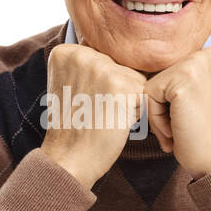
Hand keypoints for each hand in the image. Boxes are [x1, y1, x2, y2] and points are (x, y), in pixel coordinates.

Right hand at [39, 43, 147, 189]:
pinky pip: (143, 93)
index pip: (106, 57)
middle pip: (121, 66)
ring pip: (135, 78)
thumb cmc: (74, 127)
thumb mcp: (70, 86)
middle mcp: (81, 54)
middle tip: (94, 110)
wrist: (69, 158)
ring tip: (104, 115)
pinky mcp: (120, 85)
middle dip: (117, 90)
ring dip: (128, 100)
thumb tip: (124, 54)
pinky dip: (136, 111)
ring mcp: (100, 68)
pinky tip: (115, 121)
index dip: (102, 83)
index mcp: (66, 52)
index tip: (83, 100)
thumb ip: (88, 65)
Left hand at [142, 47, 210, 179]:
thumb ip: (180, 79)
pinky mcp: (183, 79)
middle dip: (163, 108)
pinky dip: (156, 120)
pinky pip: (148, 95)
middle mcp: (208, 55)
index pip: (168, 72)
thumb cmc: (203, 135)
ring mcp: (197, 64)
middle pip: (159, 78)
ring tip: (179, 130)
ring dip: (158, 115)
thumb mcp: (197, 96)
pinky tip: (176, 132)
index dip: (170, 101)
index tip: (186, 120)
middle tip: (182, 128)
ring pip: (152, 87)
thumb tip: (143, 66)